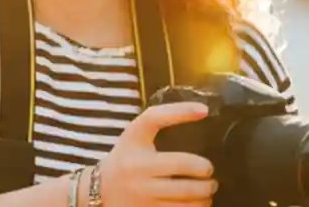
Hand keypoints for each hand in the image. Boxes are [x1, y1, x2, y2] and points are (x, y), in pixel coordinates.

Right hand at [98, 102, 217, 205]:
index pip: (158, 120)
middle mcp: (138, 172)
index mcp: (135, 147)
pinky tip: (197, 203)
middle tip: (210, 174)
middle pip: (182, 168)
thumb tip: (203, 109)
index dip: (183, 112)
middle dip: (205, 173)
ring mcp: (143, 197)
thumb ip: (164, 118)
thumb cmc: (126, 157)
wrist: (98, 190)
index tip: (205, 111)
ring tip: (207, 190)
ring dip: (205, 195)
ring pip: (186, 198)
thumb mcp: (136, 135)